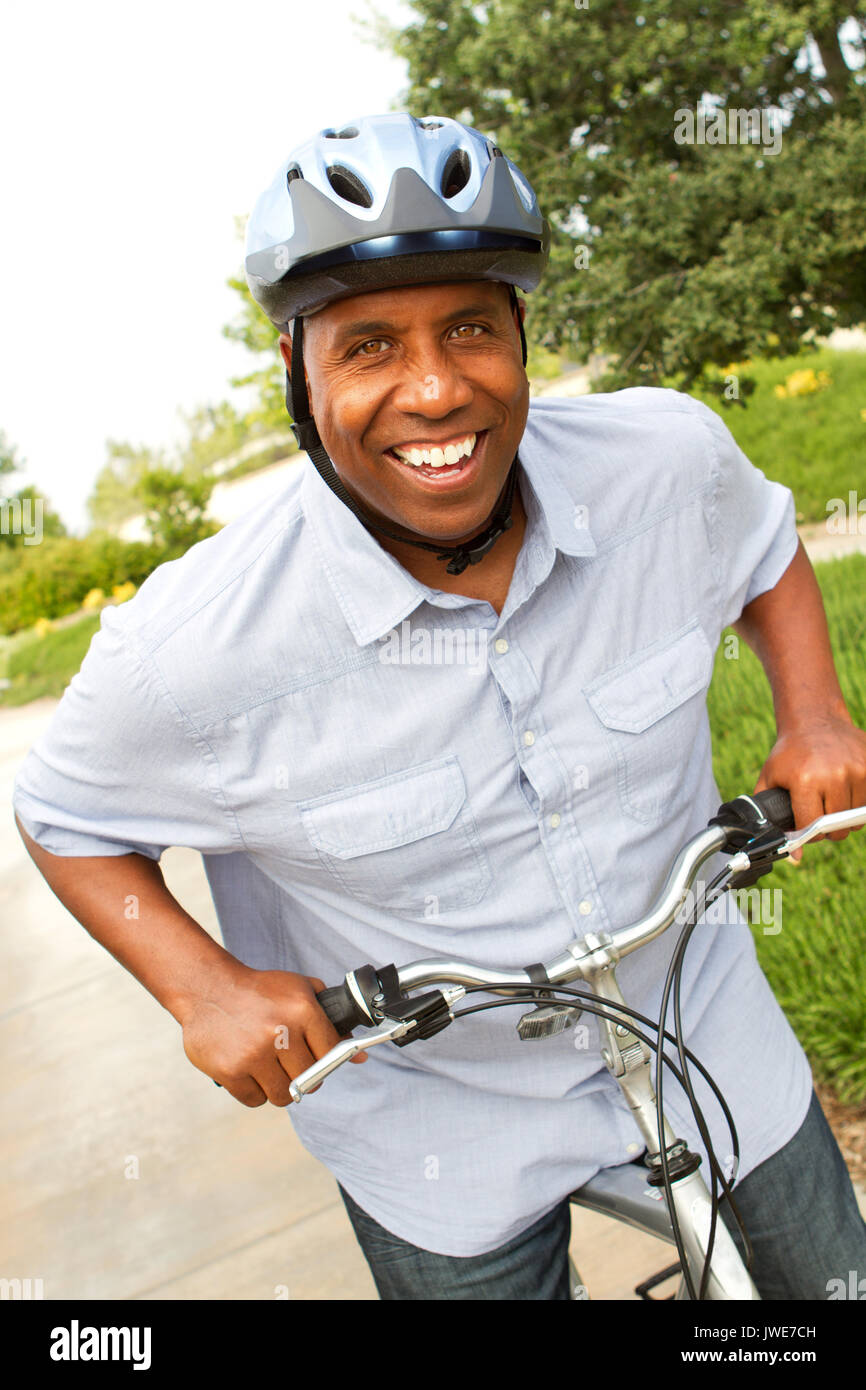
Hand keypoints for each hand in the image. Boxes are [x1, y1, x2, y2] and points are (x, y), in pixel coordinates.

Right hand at [179, 963, 366, 1105]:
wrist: (207, 988)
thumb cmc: (259, 992)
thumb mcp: (299, 990)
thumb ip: (331, 1021)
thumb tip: (361, 1057)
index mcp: (302, 1010)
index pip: (332, 1053)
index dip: (326, 1060)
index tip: (317, 1058)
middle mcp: (281, 1032)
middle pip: (309, 1080)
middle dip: (302, 1076)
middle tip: (288, 1064)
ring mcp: (254, 1054)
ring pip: (283, 1096)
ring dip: (278, 1087)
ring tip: (267, 1067)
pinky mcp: (230, 1071)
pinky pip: (254, 1100)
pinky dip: (253, 1091)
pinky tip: (247, 1070)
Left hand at [754, 713, 865, 861]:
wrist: (814, 720)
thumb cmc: (790, 753)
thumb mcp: (770, 779)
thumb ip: (772, 817)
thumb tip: (794, 858)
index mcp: (805, 780)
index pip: (811, 827)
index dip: (806, 833)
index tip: (803, 827)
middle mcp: (834, 775)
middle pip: (836, 828)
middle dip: (825, 829)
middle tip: (818, 815)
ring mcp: (856, 770)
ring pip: (855, 819)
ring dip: (843, 817)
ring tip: (830, 801)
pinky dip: (858, 805)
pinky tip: (844, 793)